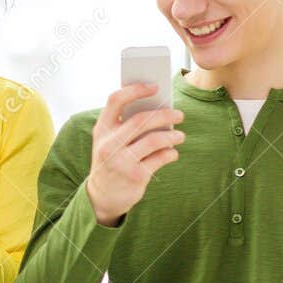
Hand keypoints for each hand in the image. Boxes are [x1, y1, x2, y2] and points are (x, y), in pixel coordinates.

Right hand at [85, 84, 185, 225]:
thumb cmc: (112, 160)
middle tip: (180, 114)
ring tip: (180, 135)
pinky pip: (161, 158)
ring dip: (173, 135)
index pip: (115, 101)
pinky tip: (172, 152)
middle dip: (165, 114)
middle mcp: (108, 144)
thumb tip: (160, 107)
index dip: (135, 90)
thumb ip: (126, 125)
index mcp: (101, 130)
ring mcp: (121, 161)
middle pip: (141, 120)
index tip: (155, 86)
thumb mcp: (110, 141)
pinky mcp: (135, 176)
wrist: (102, 196)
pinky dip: (171, 153)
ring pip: (155, 140)